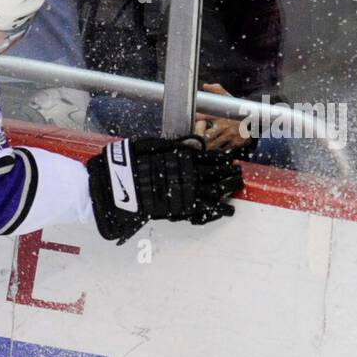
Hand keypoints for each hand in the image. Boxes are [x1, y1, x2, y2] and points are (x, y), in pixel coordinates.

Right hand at [86, 136, 243, 243]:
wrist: (117, 186)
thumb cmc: (130, 164)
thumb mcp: (151, 146)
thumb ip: (174, 147)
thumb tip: (191, 145)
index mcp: (185, 158)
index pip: (212, 159)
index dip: (223, 161)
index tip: (230, 162)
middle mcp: (190, 174)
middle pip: (218, 175)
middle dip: (231, 175)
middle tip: (239, 175)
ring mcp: (187, 192)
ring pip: (216, 191)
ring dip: (229, 189)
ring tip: (236, 188)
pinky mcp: (181, 208)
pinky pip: (205, 209)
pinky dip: (218, 210)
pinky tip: (226, 210)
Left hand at [195, 83, 250, 150]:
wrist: (256, 119)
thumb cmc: (238, 109)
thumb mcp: (229, 98)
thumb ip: (217, 90)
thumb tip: (205, 85)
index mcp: (220, 115)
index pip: (203, 117)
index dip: (195, 119)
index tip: (190, 121)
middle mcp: (224, 126)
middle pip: (207, 135)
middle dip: (199, 138)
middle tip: (191, 139)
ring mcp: (230, 136)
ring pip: (213, 145)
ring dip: (205, 147)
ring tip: (198, 147)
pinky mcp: (235, 144)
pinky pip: (222, 150)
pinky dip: (216, 151)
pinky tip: (210, 151)